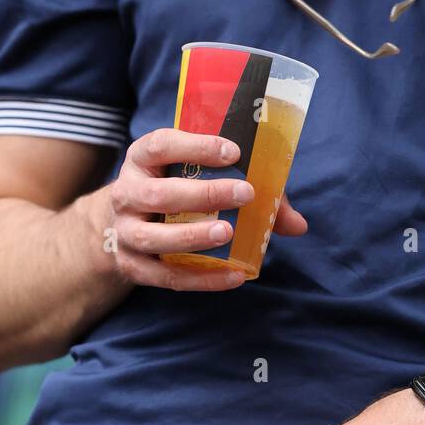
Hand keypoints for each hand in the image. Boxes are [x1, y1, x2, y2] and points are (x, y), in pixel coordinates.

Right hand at [102, 127, 306, 291]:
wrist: (127, 226)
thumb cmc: (175, 194)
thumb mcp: (198, 178)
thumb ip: (247, 191)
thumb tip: (298, 224)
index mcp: (141, 160)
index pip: (161, 145)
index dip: (195, 146)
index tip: (234, 152)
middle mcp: (126, 194)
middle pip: (158, 195)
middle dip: (203, 194)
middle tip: (245, 193)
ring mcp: (125, 234)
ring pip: (154, 238)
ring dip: (193, 237)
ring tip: (229, 234)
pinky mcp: (133, 267)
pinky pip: (167, 277)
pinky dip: (202, 279)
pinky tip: (234, 276)